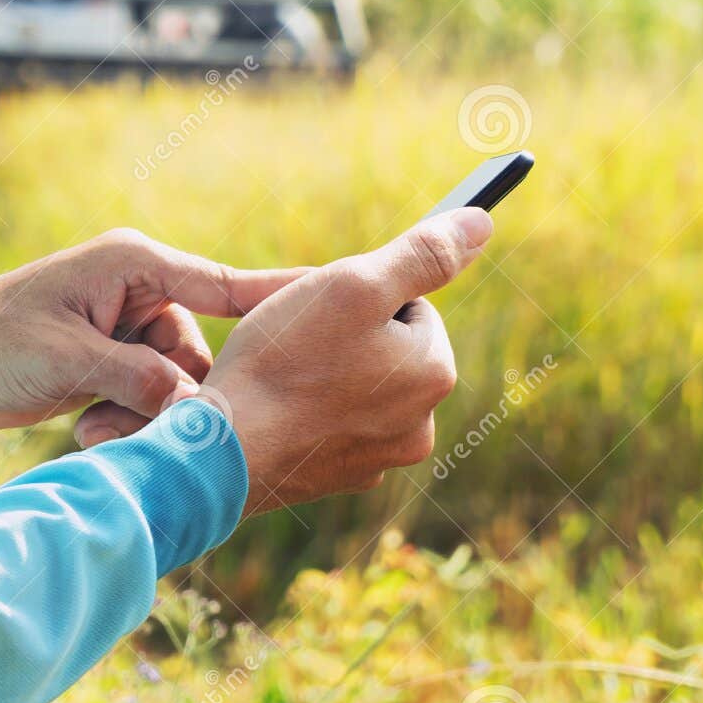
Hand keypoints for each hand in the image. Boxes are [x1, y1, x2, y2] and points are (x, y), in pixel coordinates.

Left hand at [0, 229, 308, 431]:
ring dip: (147, 412)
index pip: (228, 283)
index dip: (283, 300)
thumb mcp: (66, 359)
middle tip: (124, 418)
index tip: (339, 306)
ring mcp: (129, 326)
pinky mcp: (116, 360)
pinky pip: (153, 394)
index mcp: (135, 263)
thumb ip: (138, 380)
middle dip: (178, 393)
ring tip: (90, 423)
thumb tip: (200, 412)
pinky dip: (130, 416)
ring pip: (180, 381)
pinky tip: (86, 423)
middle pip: (204, 349)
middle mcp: (141, 289)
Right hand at [198, 207, 492, 516]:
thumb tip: (480, 223)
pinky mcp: (338, 479)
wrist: (221, 454)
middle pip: (387, 349)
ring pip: (357, 386)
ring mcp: (379, 459)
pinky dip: (308, 411)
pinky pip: (330, 425)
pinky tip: (276, 408)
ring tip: (283, 375)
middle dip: (347, 336)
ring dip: (327, 373)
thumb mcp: (356, 285)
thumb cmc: (283, 362)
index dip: (362, 297)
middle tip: (297, 342)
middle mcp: (420, 426)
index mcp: (434, 375)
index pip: (411, 306)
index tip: (322, 311)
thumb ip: (423, 254)